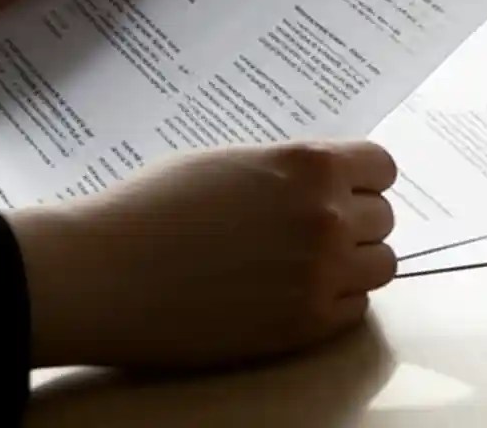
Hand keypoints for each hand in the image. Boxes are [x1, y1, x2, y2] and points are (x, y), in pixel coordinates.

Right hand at [6, 140, 397, 368]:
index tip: (342, 192)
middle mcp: (328, 216)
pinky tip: (293, 295)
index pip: (381, 167)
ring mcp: (322, 273)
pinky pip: (355, 308)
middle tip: (311, 234)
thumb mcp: (230, 162)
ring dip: (353, 264)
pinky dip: (334, 302)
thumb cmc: (152, 208)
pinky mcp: (306, 325)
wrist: (103, 274)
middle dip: (354, 222)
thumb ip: (287, 170)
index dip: (361, 180)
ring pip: (381, 265)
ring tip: (308, 266)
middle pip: (383, 218)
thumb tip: (322, 182)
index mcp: (310, 165)